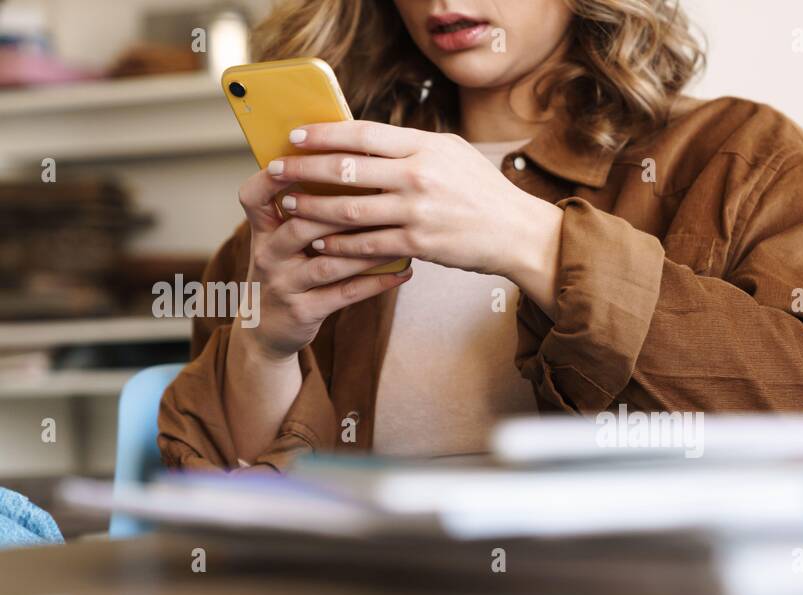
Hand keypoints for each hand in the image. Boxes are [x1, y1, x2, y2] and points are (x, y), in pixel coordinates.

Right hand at [235, 162, 413, 361]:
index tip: (305, 155)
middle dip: (341, 209)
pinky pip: (345, 294)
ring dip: (367, 248)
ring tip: (401, 234)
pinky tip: (404, 271)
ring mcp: (284, 285)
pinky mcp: (304, 311)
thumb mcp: (282, 241)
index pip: (255, 196)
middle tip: (382, 194)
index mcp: (262, 230)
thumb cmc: (287, 272)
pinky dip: (376, 282)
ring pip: (328, 262)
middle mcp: (268, 254)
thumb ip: (305, 212)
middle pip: (301, 225)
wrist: (265, 330)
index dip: (273, 176)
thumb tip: (353, 169)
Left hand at [266, 120, 561, 311]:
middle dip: (304, 170)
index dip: (323, 135)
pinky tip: (321, 243)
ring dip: (313, 208)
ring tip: (291, 206)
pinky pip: (367, 244)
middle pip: (347, 169)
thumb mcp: (452, 154)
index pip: (362, 134)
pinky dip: (340, 245)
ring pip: (350, 209)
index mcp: (425, 146)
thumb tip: (365, 141)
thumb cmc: (484, 193)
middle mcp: (419, 175)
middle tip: (276, 171)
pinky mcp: (420, 243)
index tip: (295, 137)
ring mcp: (418, 211)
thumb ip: (412, 146)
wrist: (519, 234)